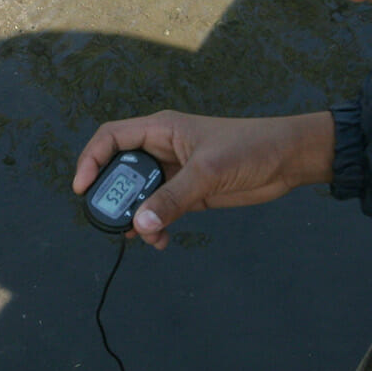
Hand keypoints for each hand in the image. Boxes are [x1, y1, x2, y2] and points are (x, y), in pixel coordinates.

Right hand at [72, 111, 334, 248]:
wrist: (289, 159)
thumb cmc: (251, 147)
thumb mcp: (209, 172)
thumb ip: (174, 198)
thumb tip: (141, 225)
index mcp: (161, 130)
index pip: (111, 139)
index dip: (91, 160)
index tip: (82, 189)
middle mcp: (162, 149)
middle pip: (120, 171)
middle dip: (113, 198)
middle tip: (112, 222)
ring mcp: (175, 173)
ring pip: (139, 196)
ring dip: (135, 217)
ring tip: (141, 237)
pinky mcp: (189, 193)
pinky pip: (160, 211)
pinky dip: (155, 226)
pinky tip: (161, 240)